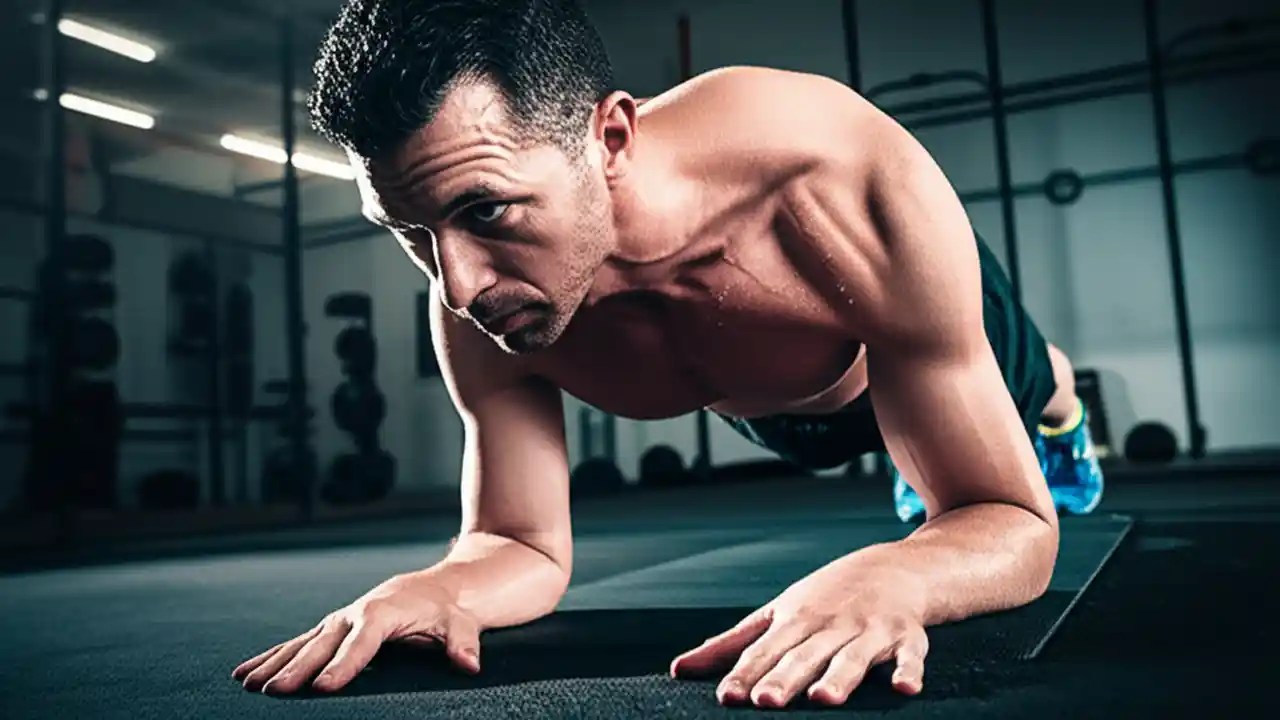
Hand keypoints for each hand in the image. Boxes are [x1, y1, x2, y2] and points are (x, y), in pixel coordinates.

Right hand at [232, 570, 481, 694]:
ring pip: (301, 644)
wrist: (435, 589)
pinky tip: (245, 674)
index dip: (344, 665)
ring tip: (248, 685)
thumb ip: (463, 643)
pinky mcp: (330, 628)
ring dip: (273, 663)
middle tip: (275, 692)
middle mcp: (355, 614)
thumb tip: (470, 663)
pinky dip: (270, 657)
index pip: (362, 643)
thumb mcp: (462, 624)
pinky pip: (296, 644)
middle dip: (299, 669)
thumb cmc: (448, 612)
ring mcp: (338, 621)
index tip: (324, 688)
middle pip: (323, 644)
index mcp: (384, 613)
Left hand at [670, 554, 929, 707]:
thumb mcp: (777, 613)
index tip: (726, 697)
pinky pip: (910, 657)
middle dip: (784, 679)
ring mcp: (870, 631)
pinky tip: (904, 690)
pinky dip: (909, 671)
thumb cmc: (826, 598)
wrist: (895, 567)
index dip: (745, 673)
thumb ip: (730, 645)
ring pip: (852, 658)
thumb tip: (678, 670)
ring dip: (840, 677)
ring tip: (823, 699)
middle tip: (765, 702)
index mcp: (795, 621)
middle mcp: (830, 626)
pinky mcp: (907, 637)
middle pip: (804, 656)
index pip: (764, 651)